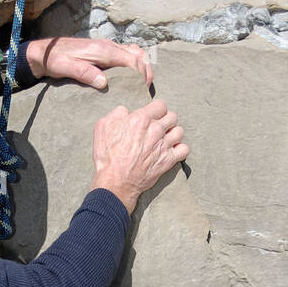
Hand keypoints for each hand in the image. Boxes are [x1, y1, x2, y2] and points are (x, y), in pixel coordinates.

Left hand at [26, 36, 151, 90]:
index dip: (141, 74)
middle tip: (146, 88)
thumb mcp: (66, 68)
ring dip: (142, 65)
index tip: (143, 88)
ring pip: (133, 52)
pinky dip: (134, 62)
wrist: (45, 51)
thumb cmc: (54, 60)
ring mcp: (107, 47)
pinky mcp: (104, 51)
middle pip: (137, 54)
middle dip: (146, 70)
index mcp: (102, 50)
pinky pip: (125, 54)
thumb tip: (104, 83)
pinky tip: (131, 76)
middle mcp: (107, 46)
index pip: (130, 60)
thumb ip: (85, 74)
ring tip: (142, 82)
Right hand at [91, 98, 188, 213]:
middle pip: (172, 117)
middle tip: (157, 128)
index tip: (152, 116)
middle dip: (165, 120)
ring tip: (165, 139)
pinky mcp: (168, 161)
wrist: (115, 181)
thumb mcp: (103, 126)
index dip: (156, 110)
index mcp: (141, 119)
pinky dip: (180, 149)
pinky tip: (171, 151)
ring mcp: (164, 146)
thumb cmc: (107, 155)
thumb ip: (117, 113)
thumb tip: (126, 112)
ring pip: (179, 132)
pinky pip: (184, 149)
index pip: (160, 105)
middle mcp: (155, 130)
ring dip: (173, 134)